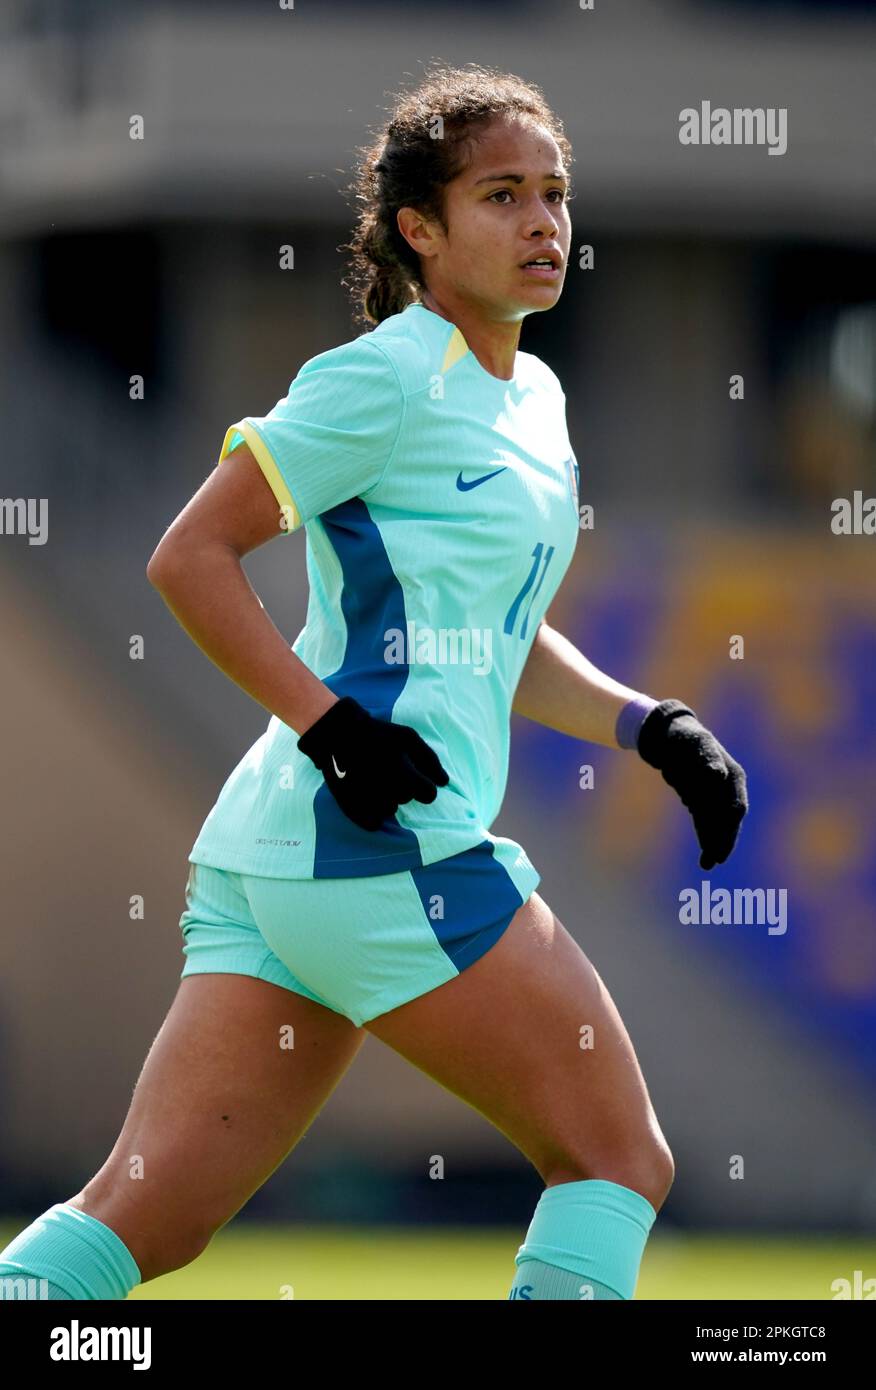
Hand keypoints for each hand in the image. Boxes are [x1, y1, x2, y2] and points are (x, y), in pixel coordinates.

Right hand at [297, 694, 449, 830]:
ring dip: (386, 798)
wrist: (337, 735)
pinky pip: (373, 823)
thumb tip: (444, 782)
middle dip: (402, 786)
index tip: (415, 777)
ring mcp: (369, 803)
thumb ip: (429, 759)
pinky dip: (372, 812)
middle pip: (407, 799)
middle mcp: (388, 792)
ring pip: (389, 810)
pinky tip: (365, 793)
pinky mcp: (353, 811)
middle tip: (386, 769)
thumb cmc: (377, 734)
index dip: (424, 786)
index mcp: (405, 775)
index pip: (428, 795)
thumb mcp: (408, 737)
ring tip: (373, 778)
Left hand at [636, 699, 747, 869]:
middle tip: (715, 860)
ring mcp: (715, 794)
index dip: (730, 828)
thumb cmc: (687, 737)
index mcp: (733, 776)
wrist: (671, 735)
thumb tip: (717, 775)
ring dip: (713, 842)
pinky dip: (704, 835)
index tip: (723, 845)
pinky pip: (705, 821)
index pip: (736, 807)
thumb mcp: (697, 744)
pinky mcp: (702, 799)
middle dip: (722, 840)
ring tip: (708, 864)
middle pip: (728, 820)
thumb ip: (708, 760)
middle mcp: (727, 787)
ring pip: (716, 823)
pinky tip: (704, 854)